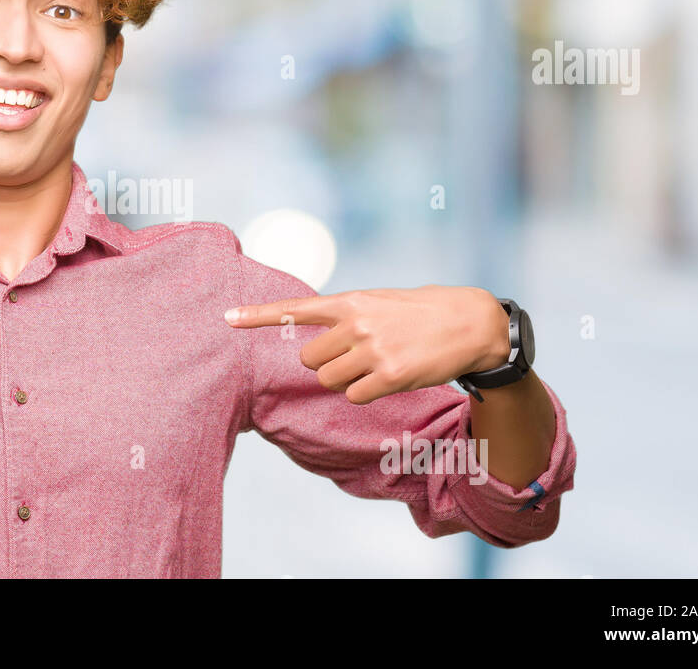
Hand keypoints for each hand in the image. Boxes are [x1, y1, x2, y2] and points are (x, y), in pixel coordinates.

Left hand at [225, 284, 510, 404]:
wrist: (471, 323)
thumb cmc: (422, 312)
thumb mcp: (380, 302)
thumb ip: (348, 316)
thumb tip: (320, 337)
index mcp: (351, 302)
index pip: (294, 309)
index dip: (257, 316)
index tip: (226, 319)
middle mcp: (356, 324)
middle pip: (309, 360)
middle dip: (324, 365)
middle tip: (353, 359)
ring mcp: (372, 350)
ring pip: (329, 381)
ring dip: (346, 381)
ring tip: (375, 366)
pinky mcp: (390, 375)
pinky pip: (355, 396)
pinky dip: (366, 393)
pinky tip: (389, 378)